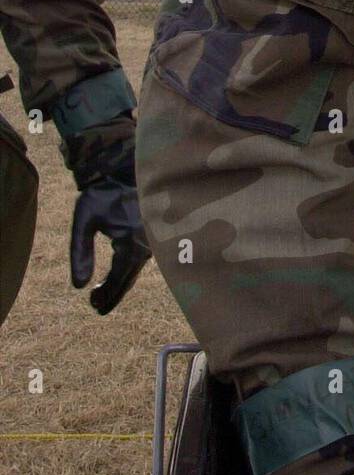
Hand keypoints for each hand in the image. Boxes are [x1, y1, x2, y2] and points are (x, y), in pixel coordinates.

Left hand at [70, 175, 149, 313]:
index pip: (119, 279)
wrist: (123, 168)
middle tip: (96, 306)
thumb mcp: (84, 220)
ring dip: (120, 281)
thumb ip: (80, 253)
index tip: (93, 306)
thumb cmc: (103, 192)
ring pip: (136, 268)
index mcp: (133, 243)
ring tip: (101, 294)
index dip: (106, 295)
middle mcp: (149, 244)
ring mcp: (155, 239)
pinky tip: (118, 272)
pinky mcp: (155, 232)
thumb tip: (77, 286)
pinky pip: (141, 257)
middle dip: (112, 293)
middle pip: (130, 278)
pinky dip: (128, 268)